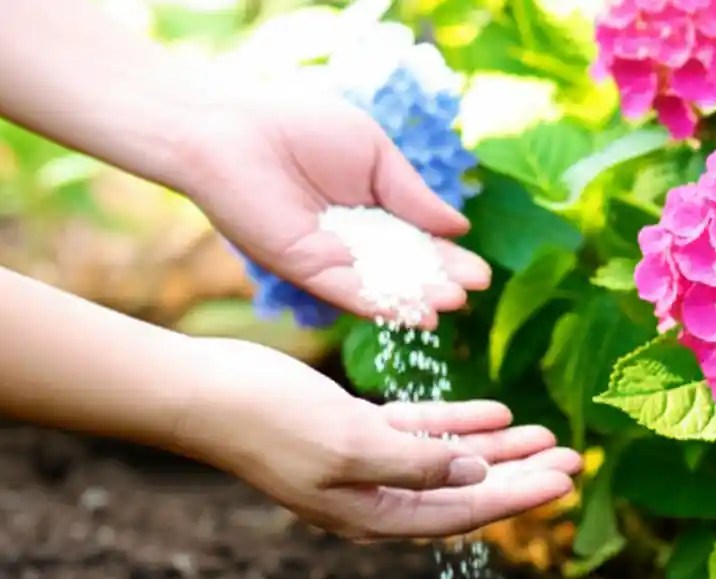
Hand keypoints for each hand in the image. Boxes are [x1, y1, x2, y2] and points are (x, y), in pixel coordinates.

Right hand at [174, 338, 580, 538]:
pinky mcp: (357, 430)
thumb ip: (417, 464)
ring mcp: (367, 464)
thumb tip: (477, 479)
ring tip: (546, 436)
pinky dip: (459, 424)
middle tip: (572, 458)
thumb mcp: (351, 444)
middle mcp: (377, 496)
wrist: (208, 391)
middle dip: (522, 475)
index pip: (466, 513)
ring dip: (498, 449)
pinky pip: (422, 433)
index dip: (521, 496)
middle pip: (467, 492)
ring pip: (450, 461)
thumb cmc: (272, 419)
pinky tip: (495, 412)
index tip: (567, 478)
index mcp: (375, 514)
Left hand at [177, 84, 490, 327]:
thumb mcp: (374, 154)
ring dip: (416, 299)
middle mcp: (352, 240)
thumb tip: (459, 227)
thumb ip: (413, 194)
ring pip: (380, 287)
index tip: (481, 273)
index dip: (449, 256)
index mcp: (371, 208)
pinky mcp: (304, 269)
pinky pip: (349, 292)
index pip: (419, 239)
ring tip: (452, 305)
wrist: (233, 130)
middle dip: (439, 281)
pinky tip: (414, 314)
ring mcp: (328, 258)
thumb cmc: (300, 127)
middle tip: (474, 292)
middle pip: (404, 269)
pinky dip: (382, 305)